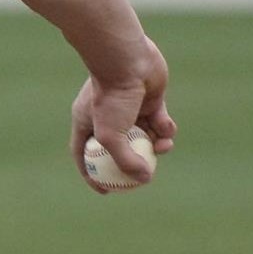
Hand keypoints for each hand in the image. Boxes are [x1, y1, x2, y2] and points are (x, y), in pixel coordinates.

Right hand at [70, 36, 175, 192]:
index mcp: (87, 124)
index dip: (94, 175)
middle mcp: (107, 117)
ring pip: (144, 135)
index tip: (106, 191)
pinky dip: (165, 128)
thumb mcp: (111, 136)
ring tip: (162, 147)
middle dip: (133, 163)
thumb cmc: (111, 98)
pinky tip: (167, 127)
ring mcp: (129, 108)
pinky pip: (159, 120)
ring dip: (155, 145)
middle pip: (119, 148)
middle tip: (145, 176)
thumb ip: (125, 160)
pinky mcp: (150, 99)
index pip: (86, 156)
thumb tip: (144, 178)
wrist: (126, 62)